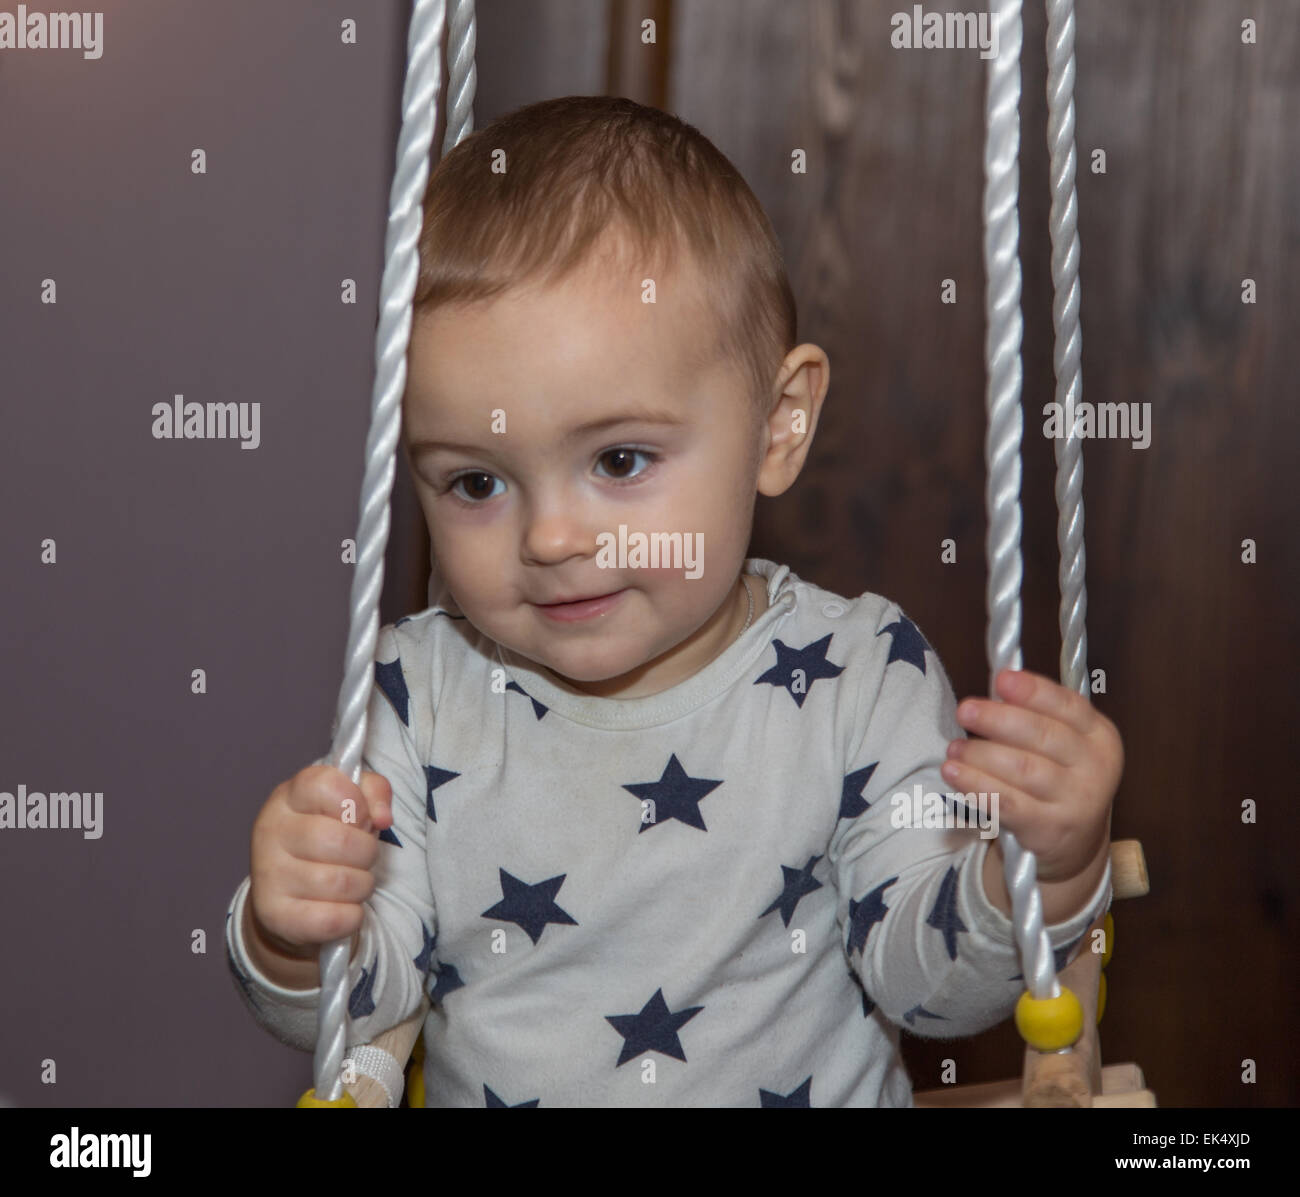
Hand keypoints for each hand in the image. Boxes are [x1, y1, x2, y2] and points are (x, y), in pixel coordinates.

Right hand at [248, 764, 394, 951]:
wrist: (288, 896)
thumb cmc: (327, 839)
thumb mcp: (352, 803)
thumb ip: (374, 791)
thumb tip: (382, 817)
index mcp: (288, 797)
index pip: (327, 785)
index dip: (358, 803)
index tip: (360, 818)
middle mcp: (271, 831)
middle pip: (341, 840)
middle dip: (367, 852)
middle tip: (360, 856)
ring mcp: (269, 875)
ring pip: (341, 883)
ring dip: (362, 885)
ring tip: (352, 881)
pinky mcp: (275, 916)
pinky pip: (334, 919)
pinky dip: (351, 917)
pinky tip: (342, 907)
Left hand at [941, 668, 1121, 889]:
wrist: (1074, 843)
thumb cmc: (1057, 778)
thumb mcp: (1061, 744)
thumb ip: (1035, 714)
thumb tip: (997, 685)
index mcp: (1099, 735)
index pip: (1069, 706)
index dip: (1034, 691)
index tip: (1001, 679)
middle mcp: (1095, 768)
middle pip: (1044, 736)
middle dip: (999, 719)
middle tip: (965, 709)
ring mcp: (1076, 802)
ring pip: (1023, 770)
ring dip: (981, 754)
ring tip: (954, 748)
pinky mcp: (1050, 829)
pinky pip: (1008, 804)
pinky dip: (976, 785)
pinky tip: (954, 773)